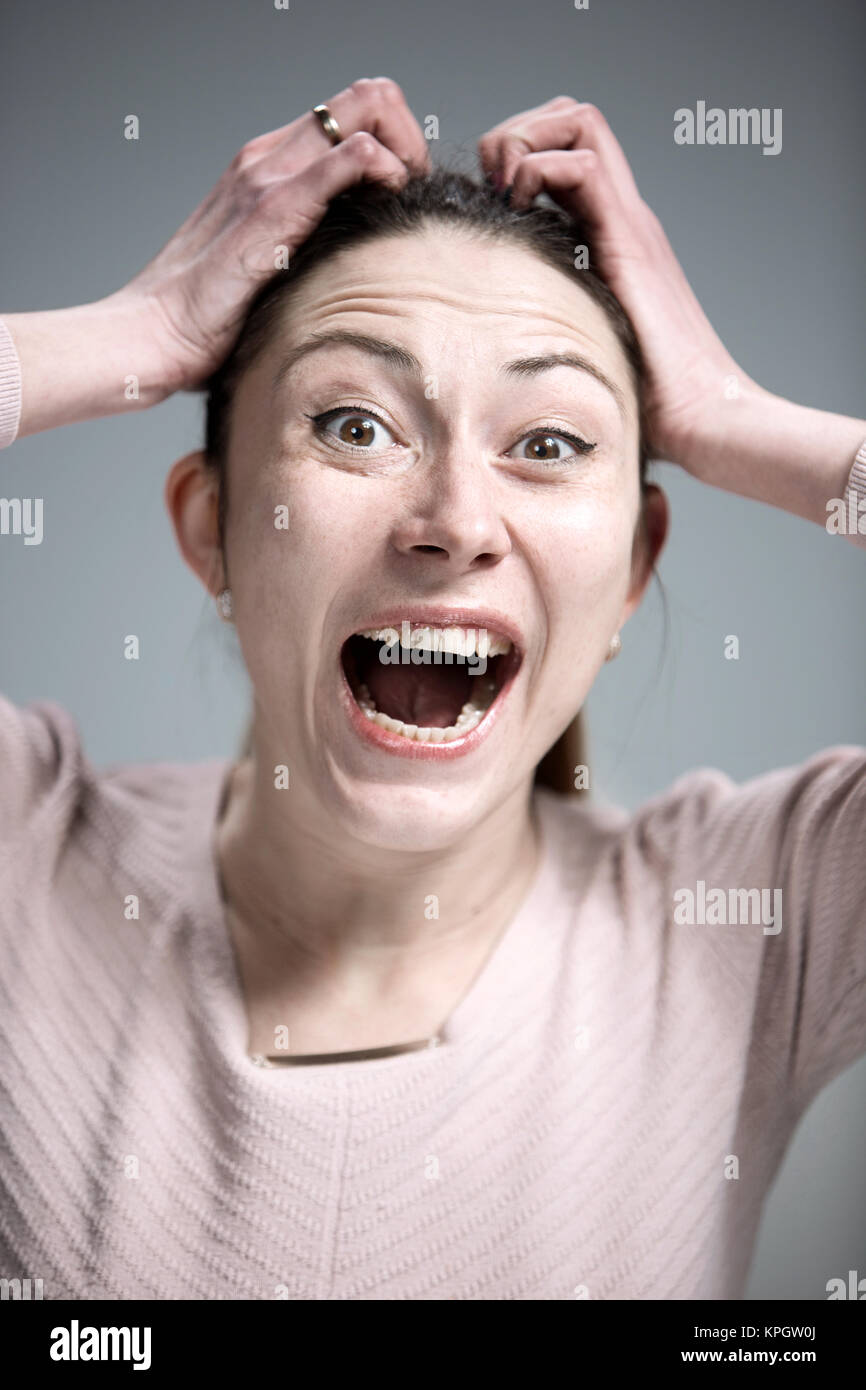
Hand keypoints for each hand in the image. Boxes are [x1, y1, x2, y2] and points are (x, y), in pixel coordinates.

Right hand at [112, 77, 430, 393]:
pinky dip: (387, 171)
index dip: (394, 142)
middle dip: (408, 137)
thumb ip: (302, 249)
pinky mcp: (275, 207)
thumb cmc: (207, 320)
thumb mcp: (267, 269)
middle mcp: (268, 157)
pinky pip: (350, 157)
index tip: (405, 195)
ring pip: (365, 110)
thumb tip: (354, 264)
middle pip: (365, 96)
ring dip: (404, 150)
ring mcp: (269, 176)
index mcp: (266, 167)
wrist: (153, 336)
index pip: (349, 114)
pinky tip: (390, 207)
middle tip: (414, 192)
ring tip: (404, 202)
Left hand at [478, 97, 750, 469]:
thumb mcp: (581, 348)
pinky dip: (538, 171)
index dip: (517, 155)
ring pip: (578, 121)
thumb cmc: (648, 403)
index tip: (489, 205)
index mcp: (609, 235)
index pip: (564, 149)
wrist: (704, 418)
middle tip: (494, 188)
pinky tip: (522, 214)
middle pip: (571, 117)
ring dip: (525, 141)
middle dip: (517, 133)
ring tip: (507, 195)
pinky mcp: (630, 241)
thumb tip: (493, 352)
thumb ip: (551, 328)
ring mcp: (630, 224)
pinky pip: (582, 165)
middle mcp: (622, 217)